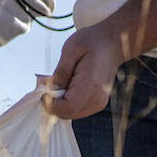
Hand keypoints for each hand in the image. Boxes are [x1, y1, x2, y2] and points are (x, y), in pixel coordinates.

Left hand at [44, 0, 156, 119]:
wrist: (113, 43)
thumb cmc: (92, 42)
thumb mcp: (71, 50)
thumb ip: (60, 72)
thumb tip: (50, 89)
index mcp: (90, 85)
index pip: (68, 108)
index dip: (51, 104)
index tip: (43, 91)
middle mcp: (97, 98)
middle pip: (67, 114)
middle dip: (53, 103)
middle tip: (48, 85)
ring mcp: (99, 102)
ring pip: (71, 114)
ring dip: (60, 103)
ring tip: (59, 83)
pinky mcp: (98, 102)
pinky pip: (77, 109)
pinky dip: (67, 101)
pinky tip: (67, 86)